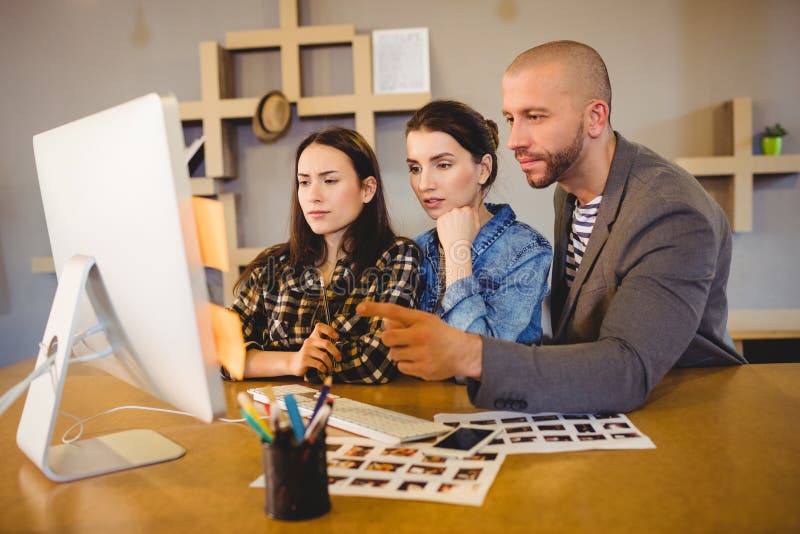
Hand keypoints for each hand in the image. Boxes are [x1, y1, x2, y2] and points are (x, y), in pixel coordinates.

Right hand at [288, 323, 341, 375]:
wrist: (294, 363)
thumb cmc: (310, 355)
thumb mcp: (316, 346)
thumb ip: (325, 344)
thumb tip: (339, 348)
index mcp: (313, 336)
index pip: (320, 326)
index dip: (330, 330)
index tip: (337, 338)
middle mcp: (309, 341)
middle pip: (326, 343)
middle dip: (336, 352)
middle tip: (339, 359)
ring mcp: (306, 350)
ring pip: (324, 356)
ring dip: (330, 363)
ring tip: (331, 368)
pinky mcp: (304, 359)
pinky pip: (319, 364)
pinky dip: (324, 368)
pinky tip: (324, 370)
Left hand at [357, 302, 481, 380]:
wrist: (463, 353)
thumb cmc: (440, 334)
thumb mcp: (425, 321)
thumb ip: (405, 322)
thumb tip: (385, 324)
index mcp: (421, 320)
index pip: (394, 311)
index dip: (375, 309)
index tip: (359, 308)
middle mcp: (421, 336)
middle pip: (387, 338)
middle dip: (390, 339)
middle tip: (401, 339)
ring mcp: (422, 354)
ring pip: (393, 355)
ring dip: (399, 353)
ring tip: (415, 350)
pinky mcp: (423, 370)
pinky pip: (401, 368)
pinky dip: (406, 365)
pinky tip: (419, 360)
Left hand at [436, 206, 478, 286]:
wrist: (456, 248)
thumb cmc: (467, 238)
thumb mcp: (477, 226)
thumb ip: (475, 214)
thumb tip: (473, 207)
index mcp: (467, 210)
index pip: (465, 209)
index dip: (464, 217)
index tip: (464, 223)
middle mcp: (457, 210)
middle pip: (456, 211)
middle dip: (457, 218)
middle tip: (459, 228)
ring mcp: (448, 214)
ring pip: (448, 215)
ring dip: (450, 221)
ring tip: (453, 231)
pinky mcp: (440, 219)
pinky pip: (442, 219)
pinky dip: (444, 224)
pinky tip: (448, 232)